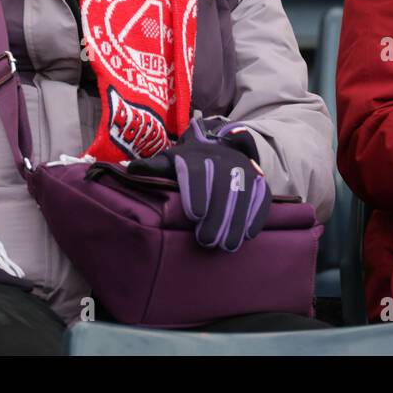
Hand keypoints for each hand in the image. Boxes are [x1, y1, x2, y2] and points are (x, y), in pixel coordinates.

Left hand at [126, 115, 271, 250]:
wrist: (221, 147)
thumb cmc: (189, 164)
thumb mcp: (170, 161)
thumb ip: (154, 169)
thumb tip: (131, 169)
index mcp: (197, 156)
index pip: (198, 172)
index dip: (197, 192)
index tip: (195, 215)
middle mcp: (223, 160)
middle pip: (223, 186)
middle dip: (217, 215)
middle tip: (207, 241)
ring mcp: (244, 169)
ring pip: (244, 194)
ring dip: (236, 221)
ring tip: (227, 245)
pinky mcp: (260, 181)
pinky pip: (262, 197)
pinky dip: (256, 216)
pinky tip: (248, 235)